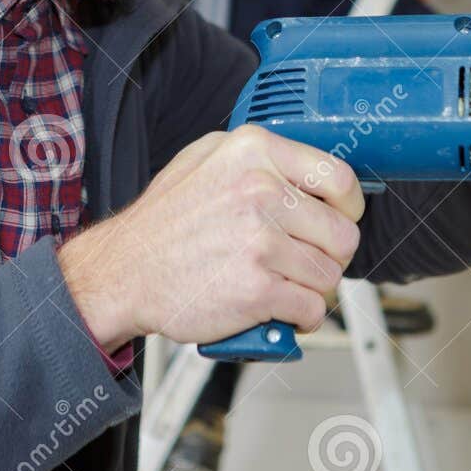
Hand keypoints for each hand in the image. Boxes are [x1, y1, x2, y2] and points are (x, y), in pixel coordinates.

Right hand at [57, 125, 363, 351]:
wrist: (123, 272)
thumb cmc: (164, 222)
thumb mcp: (204, 159)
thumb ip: (259, 158)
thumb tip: (313, 176)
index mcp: (254, 152)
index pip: (340, 180)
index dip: (347, 209)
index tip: (338, 221)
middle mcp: (261, 190)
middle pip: (342, 234)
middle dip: (328, 256)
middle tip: (302, 262)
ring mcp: (260, 240)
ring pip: (330, 275)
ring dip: (311, 289)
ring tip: (282, 284)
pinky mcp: (257, 288)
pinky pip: (312, 309)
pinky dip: (300, 317)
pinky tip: (277, 309)